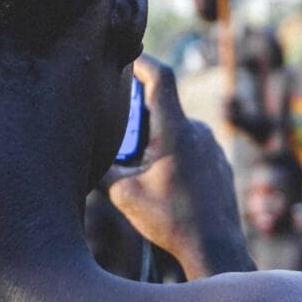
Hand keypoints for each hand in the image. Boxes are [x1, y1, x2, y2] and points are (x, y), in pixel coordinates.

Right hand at [105, 56, 251, 277]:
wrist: (216, 248)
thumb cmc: (171, 221)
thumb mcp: (124, 195)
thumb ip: (102, 169)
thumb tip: (81, 156)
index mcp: (176, 131)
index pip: (160, 77)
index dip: (142, 59)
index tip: (127, 53)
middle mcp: (199, 131)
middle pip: (163, 107)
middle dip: (138, 115)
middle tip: (118, 131)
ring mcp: (213, 146)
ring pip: (177, 130)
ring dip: (156, 140)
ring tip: (140, 169)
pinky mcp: (220, 162)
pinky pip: (192, 148)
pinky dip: (173, 155)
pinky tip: (164, 183)